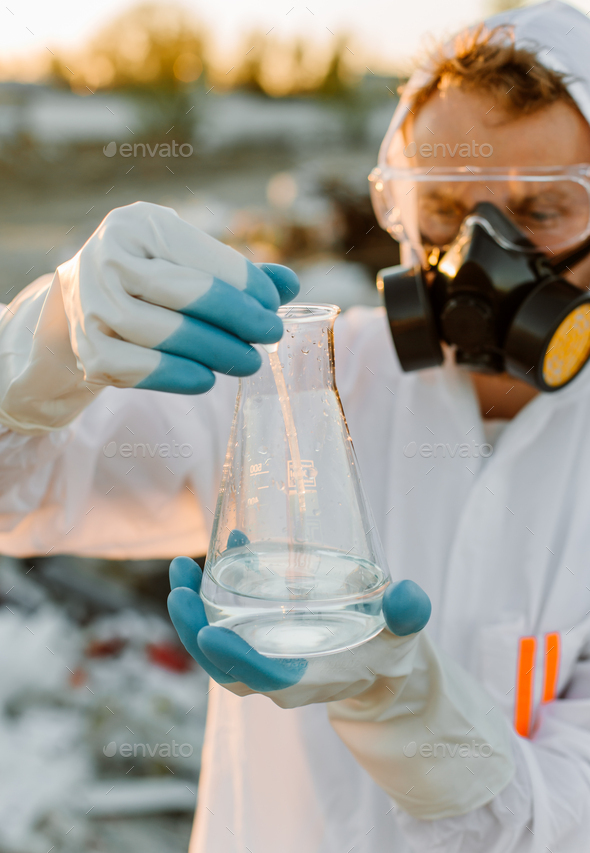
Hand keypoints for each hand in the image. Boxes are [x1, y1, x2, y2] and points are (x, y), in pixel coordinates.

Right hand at [0, 201, 298, 432]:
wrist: (86, 301)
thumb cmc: (153, 276)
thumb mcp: (189, 259)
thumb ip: (237, 270)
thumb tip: (290, 284)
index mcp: (139, 225)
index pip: (203, 257)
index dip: (246, 284)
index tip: (273, 305)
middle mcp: (108, 258)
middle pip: (183, 294)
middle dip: (237, 318)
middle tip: (270, 334)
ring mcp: (93, 304)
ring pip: (161, 333)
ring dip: (213, 351)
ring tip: (248, 361)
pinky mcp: (89, 349)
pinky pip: (137, 368)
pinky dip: (175, 375)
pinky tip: (207, 379)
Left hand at [168, 555, 514, 819]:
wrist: (377, 661)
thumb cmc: (387, 648)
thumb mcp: (403, 634)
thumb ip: (407, 615)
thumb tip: (407, 596)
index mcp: (307, 680)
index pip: (261, 678)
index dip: (233, 659)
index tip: (209, 632)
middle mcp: (276, 675)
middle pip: (221, 664)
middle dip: (193, 630)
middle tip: (180, 591)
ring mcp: (262, 658)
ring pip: (213, 645)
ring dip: (192, 610)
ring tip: (180, 568)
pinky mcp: (258, 638)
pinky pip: (226, 621)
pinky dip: (213, 590)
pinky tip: (227, 545)